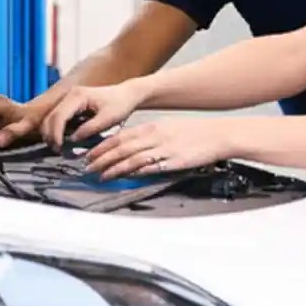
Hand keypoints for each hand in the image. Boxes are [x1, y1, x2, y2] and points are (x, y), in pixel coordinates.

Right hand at [39, 81, 150, 148]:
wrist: (127, 95)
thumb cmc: (120, 105)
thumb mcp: (109, 118)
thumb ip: (91, 128)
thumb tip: (73, 139)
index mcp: (78, 95)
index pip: (59, 115)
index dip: (56, 133)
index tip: (59, 147)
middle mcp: (70, 94)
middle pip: (51, 116)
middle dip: (51, 135)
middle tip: (58, 151)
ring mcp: (69, 98)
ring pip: (51, 117)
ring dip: (52, 133)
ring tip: (59, 148)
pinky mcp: (71, 104)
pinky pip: (58, 117)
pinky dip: (57, 130)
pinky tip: (62, 141)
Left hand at [84, 117, 234, 180]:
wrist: (218, 135)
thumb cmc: (194, 133)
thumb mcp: (168, 129)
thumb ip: (149, 137)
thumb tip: (131, 147)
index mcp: (151, 127)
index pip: (120, 137)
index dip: (102, 146)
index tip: (89, 155)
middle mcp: (154, 136)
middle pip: (121, 148)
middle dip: (101, 159)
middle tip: (87, 168)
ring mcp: (163, 149)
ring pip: (131, 158)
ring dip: (113, 168)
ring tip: (100, 176)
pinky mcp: (173, 161)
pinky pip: (149, 167)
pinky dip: (134, 173)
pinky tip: (124, 177)